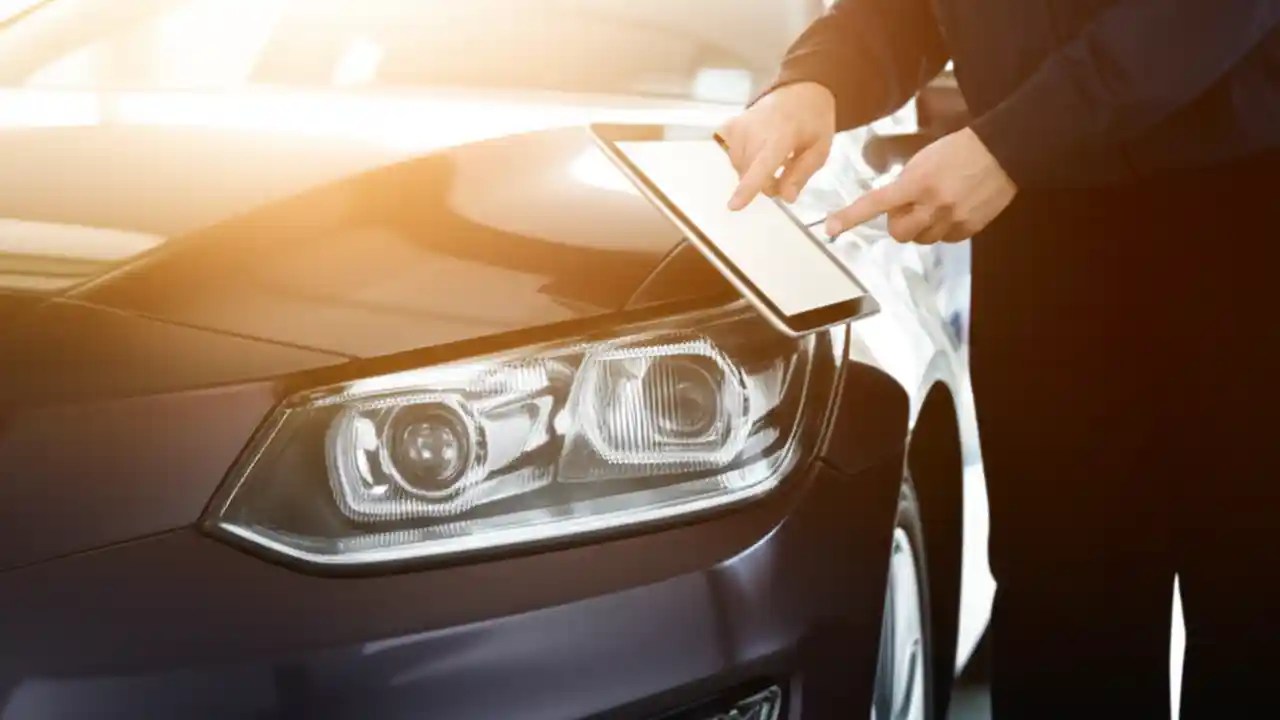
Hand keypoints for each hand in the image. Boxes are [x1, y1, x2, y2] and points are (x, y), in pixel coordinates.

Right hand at [720, 82, 836, 209]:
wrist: (800, 89)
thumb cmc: (813, 121)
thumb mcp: (819, 150)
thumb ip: (801, 174)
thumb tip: (785, 198)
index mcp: (780, 136)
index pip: (761, 167)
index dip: (747, 188)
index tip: (733, 206)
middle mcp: (753, 131)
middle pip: (749, 174)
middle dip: (766, 182)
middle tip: (785, 171)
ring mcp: (738, 127)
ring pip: (739, 168)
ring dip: (754, 172)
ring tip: (773, 157)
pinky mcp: (729, 126)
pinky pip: (731, 156)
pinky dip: (744, 161)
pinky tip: (758, 152)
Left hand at [825, 128, 1017, 243]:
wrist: (1003, 151)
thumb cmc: (959, 150)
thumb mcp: (923, 159)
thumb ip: (905, 184)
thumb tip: (893, 207)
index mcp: (917, 182)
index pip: (876, 203)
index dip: (851, 217)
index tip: (830, 228)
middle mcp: (934, 205)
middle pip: (898, 233)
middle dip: (897, 223)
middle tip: (907, 207)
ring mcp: (953, 219)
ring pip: (921, 240)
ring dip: (920, 227)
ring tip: (934, 205)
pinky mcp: (970, 229)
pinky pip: (944, 239)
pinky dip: (942, 229)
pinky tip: (953, 209)